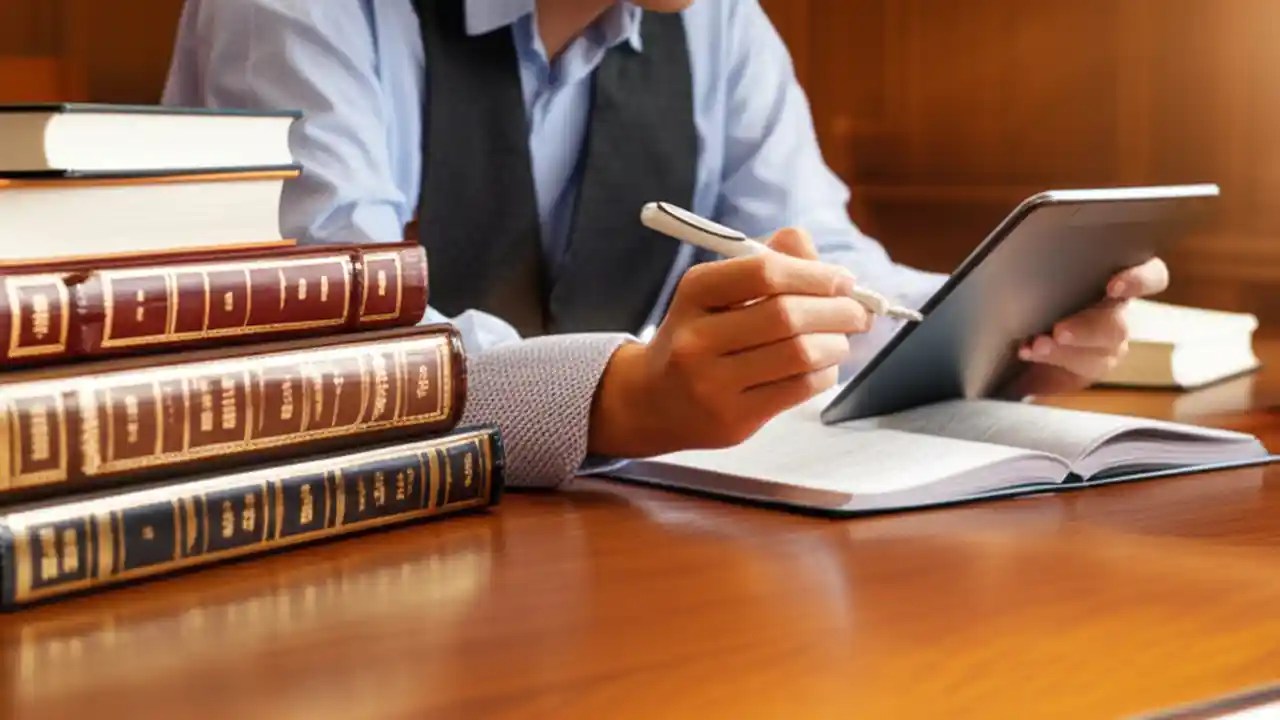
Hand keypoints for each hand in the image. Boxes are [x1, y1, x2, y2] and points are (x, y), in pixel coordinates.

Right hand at [589, 228, 870, 457]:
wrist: (653, 400)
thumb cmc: (699, 334)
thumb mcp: (718, 290)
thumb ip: (771, 262)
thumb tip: (829, 269)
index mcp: (695, 292)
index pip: (764, 271)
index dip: (815, 273)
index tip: (842, 280)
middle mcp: (697, 338)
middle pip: (788, 315)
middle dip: (838, 310)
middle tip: (857, 311)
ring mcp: (712, 384)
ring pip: (801, 355)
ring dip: (836, 343)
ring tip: (840, 339)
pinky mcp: (734, 420)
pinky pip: (800, 389)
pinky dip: (825, 373)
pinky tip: (821, 366)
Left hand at [1007, 257, 1168, 395]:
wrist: (1014, 326)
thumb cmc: (1032, 283)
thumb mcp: (1034, 263)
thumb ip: (1042, 253)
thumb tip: (1028, 245)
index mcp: (1118, 280)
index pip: (1151, 276)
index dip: (1140, 280)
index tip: (1115, 285)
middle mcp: (1116, 316)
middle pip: (1117, 326)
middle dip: (1087, 328)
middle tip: (1059, 330)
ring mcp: (1103, 348)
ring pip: (1098, 354)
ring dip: (1064, 351)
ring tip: (1035, 345)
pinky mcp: (1084, 370)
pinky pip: (1075, 371)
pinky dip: (1049, 361)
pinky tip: (1026, 352)